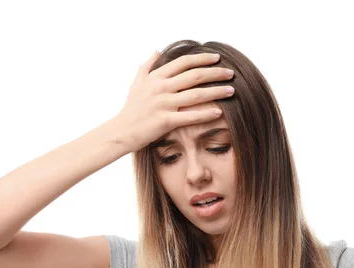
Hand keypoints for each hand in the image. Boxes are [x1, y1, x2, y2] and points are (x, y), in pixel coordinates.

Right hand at [114, 51, 235, 153]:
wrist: (122, 131)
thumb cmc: (132, 107)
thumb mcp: (137, 82)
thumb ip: (148, 65)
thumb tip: (157, 51)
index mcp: (157, 76)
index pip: (184, 62)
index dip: (202, 58)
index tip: (218, 58)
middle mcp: (161, 87)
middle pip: (194, 76)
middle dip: (215, 73)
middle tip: (231, 73)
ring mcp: (163, 104)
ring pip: (195, 94)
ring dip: (216, 92)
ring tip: (231, 91)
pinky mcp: (165, 121)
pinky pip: (190, 116)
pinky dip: (205, 114)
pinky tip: (219, 112)